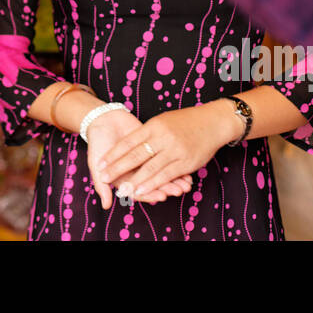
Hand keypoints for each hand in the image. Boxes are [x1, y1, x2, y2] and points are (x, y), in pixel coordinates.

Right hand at [85, 108, 191, 209]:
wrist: (102, 119)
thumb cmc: (97, 143)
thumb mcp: (96, 164)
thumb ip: (101, 185)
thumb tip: (106, 206)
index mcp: (125, 178)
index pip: (141, 191)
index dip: (151, 194)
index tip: (162, 196)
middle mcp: (137, 172)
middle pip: (154, 184)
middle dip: (167, 188)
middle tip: (180, 190)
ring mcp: (145, 160)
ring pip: (162, 172)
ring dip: (174, 179)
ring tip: (186, 183)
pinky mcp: (152, 147)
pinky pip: (165, 158)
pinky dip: (175, 163)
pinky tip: (186, 168)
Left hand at [98, 101, 239, 199]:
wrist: (212, 122)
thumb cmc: (184, 122)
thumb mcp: (162, 121)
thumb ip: (146, 133)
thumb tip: (128, 145)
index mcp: (153, 126)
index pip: (128, 141)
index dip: (114, 153)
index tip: (100, 162)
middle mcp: (162, 137)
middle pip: (135, 155)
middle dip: (118, 168)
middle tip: (104, 177)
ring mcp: (174, 150)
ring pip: (150, 168)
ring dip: (134, 181)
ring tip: (121, 190)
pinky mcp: (185, 162)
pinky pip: (165, 175)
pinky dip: (152, 184)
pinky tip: (142, 191)